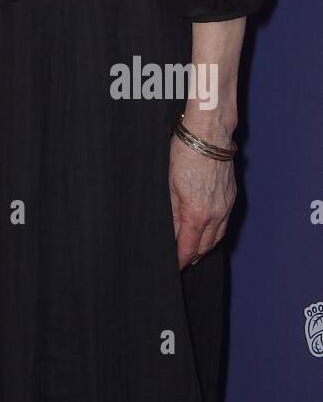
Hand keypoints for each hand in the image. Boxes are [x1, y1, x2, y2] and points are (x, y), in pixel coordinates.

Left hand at [168, 136, 234, 271]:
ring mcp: (227, 206)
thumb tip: (170, 231)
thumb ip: (172, 212)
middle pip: (206, 246)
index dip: (180, 260)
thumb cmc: (185, 154)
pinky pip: (224, 223)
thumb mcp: (169, 185)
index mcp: (197, 214)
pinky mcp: (232, 196)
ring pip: (217, 236)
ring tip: (194, 251)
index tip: (173, 266)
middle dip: (193, 256)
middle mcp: (216, 214)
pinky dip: (215, 232)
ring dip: (206, 246)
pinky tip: (207, 231)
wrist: (210, 134)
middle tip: (182, 262)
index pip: (189, 248)